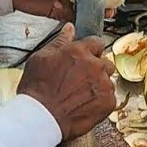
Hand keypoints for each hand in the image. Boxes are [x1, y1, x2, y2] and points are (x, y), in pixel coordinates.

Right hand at [18, 23, 116, 141]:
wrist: (40, 118)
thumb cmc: (37, 89)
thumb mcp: (41, 58)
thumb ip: (60, 41)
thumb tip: (70, 28)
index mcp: (80, 52)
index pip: (97, 42)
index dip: (91, 50)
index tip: (87, 57)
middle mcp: (95, 66)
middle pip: (105, 62)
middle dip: (97, 69)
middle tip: (81, 80)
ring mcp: (103, 85)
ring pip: (108, 81)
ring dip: (98, 86)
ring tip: (80, 96)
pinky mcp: (108, 103)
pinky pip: (110, 98)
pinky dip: (100, 101)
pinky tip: (85, 105)